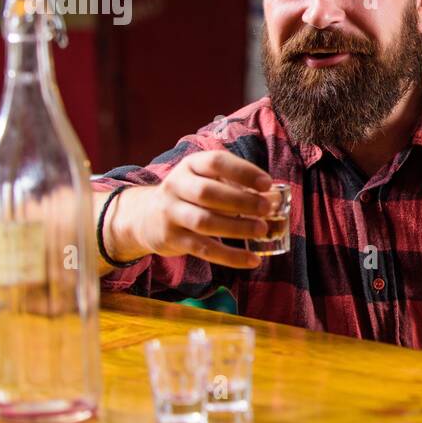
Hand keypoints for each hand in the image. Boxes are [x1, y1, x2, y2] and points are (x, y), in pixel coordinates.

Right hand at [108, 150, 274, 269]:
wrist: (146, 216)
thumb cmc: (191, 195)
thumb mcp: (208, 181)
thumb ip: (237, 187)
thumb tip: (276, 198)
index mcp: (191, 165)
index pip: (216, 162)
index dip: (242, 172)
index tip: (267, 184)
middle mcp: (176, 185)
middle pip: (208, 192)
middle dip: (241, 201)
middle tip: (267, 209)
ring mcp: (171, 213)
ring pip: (204, 221)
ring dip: (236, 227)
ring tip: (262, 230)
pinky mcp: (172, 239)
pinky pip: (203, 249)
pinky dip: (230, 256)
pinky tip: (252, 260)